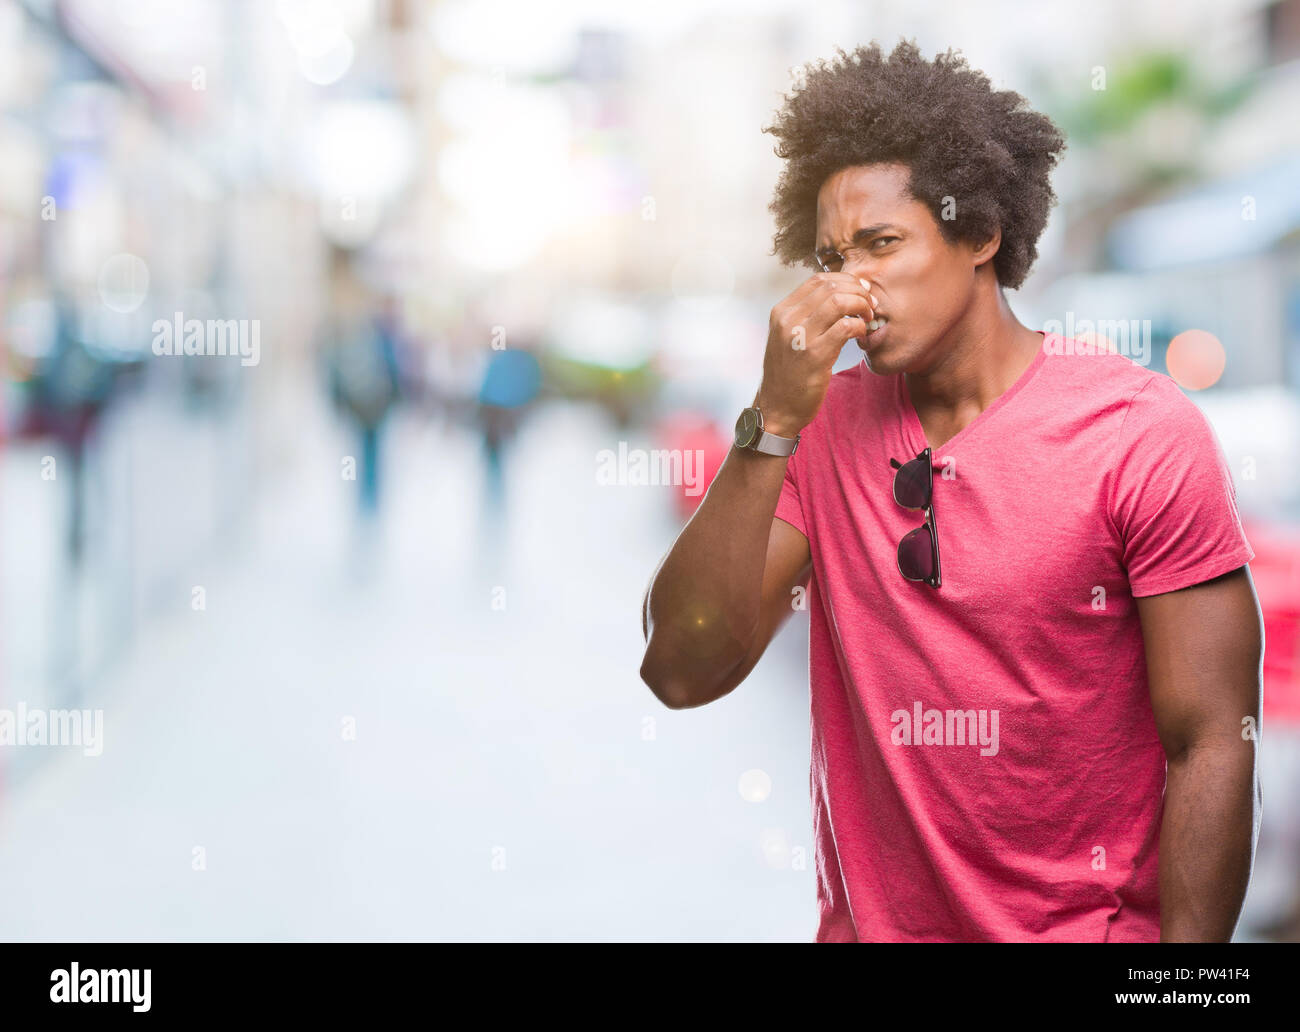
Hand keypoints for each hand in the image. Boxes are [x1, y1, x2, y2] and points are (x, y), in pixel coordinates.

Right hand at [754, 272, 875, 436]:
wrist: (776, 408)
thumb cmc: (788, 374)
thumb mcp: (787, 337)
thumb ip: (805, 316)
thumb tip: (838, 294)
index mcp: (780, 312)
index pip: (817, 280)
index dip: (845, 280)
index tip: (860, 290)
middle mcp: (787, 320)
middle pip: (830, 286)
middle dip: (857, 291)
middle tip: (870, 304)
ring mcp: (799, 337)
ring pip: (839, 302)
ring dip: (861, 306)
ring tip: (868, 317)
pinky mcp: (814, 355)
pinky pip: (845, 327)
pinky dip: (860, 326)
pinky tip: (862, 335)